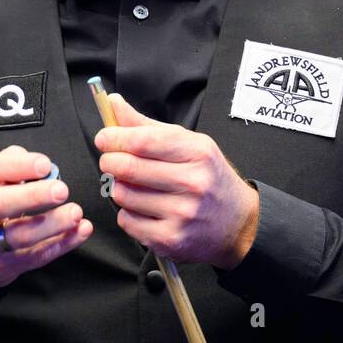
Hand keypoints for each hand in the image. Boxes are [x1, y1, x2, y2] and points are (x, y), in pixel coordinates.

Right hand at [0, 145, 92, 287]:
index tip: (45, 165)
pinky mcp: (2, 266)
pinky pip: (35, 256)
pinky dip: (62, 243)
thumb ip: (14, 164)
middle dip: (32, 196)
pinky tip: (80, 230)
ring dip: (51, 224)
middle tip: (62, 190)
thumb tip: (43, 166)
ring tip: (75, 212)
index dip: (15, 166)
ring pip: (18, 235)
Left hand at [95, 93, 257, 268]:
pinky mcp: (171, 240)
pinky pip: (127, 222)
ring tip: (133, 186)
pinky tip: (142, 209)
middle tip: (110, 161)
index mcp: (198, 153)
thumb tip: (114, 103)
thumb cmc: (210, 179)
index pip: (144, 141)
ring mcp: (182, 214)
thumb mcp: (189, 145)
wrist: (238, 224)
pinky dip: (126, 213)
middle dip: (109, 161)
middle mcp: (193, 183)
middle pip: (129, 168)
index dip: (116, 137)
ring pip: (123, 195)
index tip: (104, 138)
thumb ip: (148, 126)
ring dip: (118, 188)